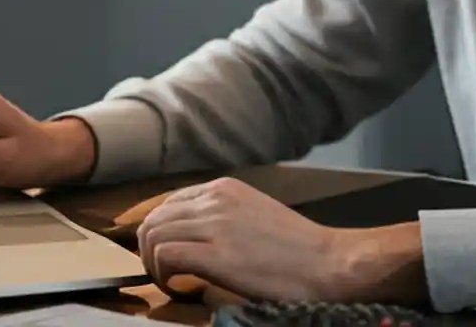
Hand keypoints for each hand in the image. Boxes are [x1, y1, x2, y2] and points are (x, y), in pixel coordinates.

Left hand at [136, 178, 427, 304]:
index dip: (158, 231)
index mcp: (224, 188)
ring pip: (153, 234)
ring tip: (170, 281)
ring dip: (152, 262)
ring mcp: (215, 224)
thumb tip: (196, 234)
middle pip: (153, 217)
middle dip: (148, 248)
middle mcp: (215, 198)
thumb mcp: (254, 214)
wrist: (327, 263)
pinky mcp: (216, 253)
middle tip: (163, 272)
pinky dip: (162, 274)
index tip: (164, 254)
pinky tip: (177, 287)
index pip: (167, 202)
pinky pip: (165, 255)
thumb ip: (224, 215)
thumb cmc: (298, 248)